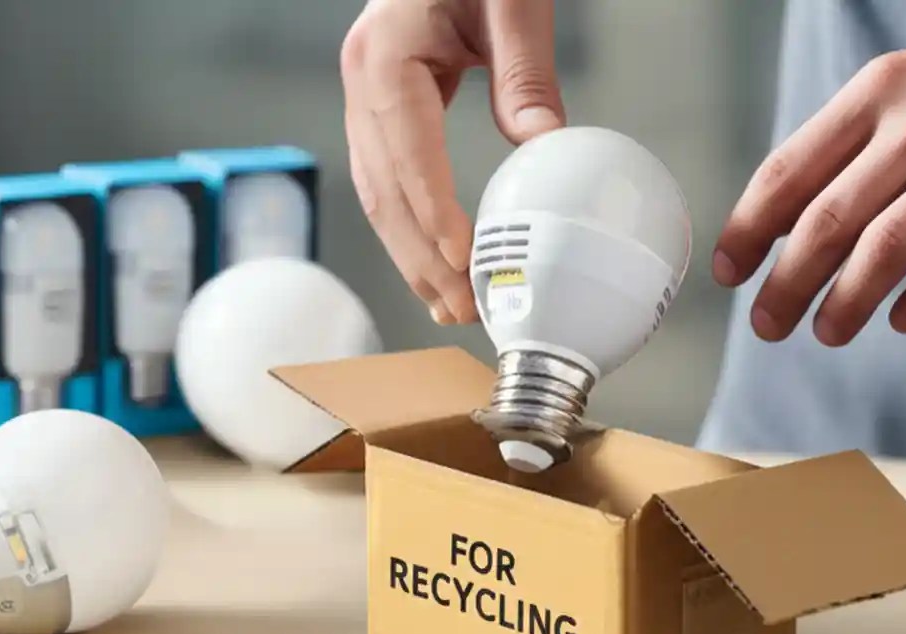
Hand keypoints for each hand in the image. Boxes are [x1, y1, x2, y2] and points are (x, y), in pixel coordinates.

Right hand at [341, 0, 564, 323]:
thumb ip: (525, 70)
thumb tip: (543, 147)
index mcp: (385, 54)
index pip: (406, 151)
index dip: (432, 214)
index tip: (463, 262)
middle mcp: (362, 78)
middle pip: (382, 188)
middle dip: (419, 257)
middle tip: (463, 308)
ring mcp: (364, 93)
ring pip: (378, 193)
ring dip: (410, 254)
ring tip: (448, 305)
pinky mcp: (382, 104)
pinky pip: (388, 178)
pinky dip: (411, 226)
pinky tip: (436, 260)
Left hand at [714, 4, 905, 345]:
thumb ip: (849, 148)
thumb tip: (778, 222)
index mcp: (879, 92)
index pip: (788, 170)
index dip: (748, 230)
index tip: (728, 272)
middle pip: (827, 220)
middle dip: (786, 283)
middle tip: (767, 325)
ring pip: (886, 248)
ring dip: (845, 303)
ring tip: (827, 333)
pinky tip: (902, 322)